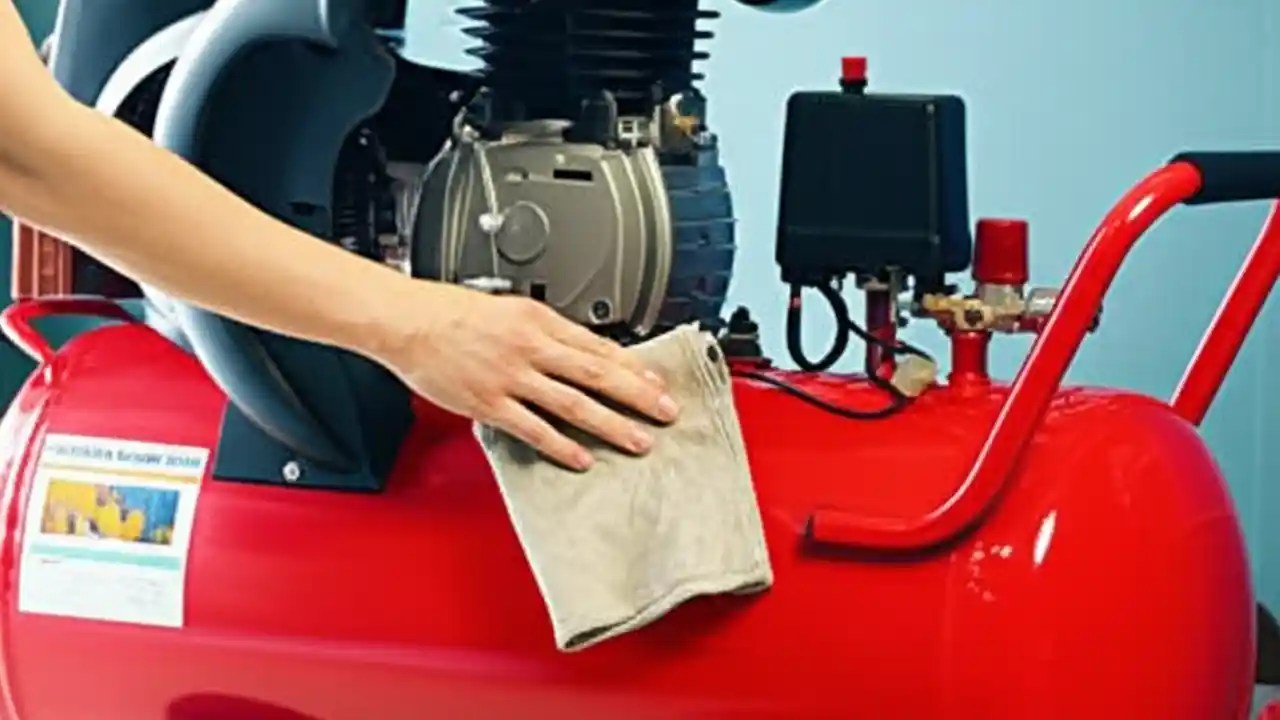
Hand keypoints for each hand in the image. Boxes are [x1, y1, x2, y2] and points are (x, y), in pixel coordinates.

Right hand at [370, 281, 679, 470]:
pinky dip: (561, 444)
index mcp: (539, 320)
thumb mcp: (510, 309)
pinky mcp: (489, 402)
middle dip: (637, 395)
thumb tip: (581, 352)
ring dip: (611, 423)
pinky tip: (581, 457)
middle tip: (665, 412)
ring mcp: (511, 377)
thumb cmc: (452, 313)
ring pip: (573, 403)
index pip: (599, 345)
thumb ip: (545, 332)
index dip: (633, 367)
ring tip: (637, 440)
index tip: (657, 382)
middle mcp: (530, 347)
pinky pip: (533, 428)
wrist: (408, 320)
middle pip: (597, 373)